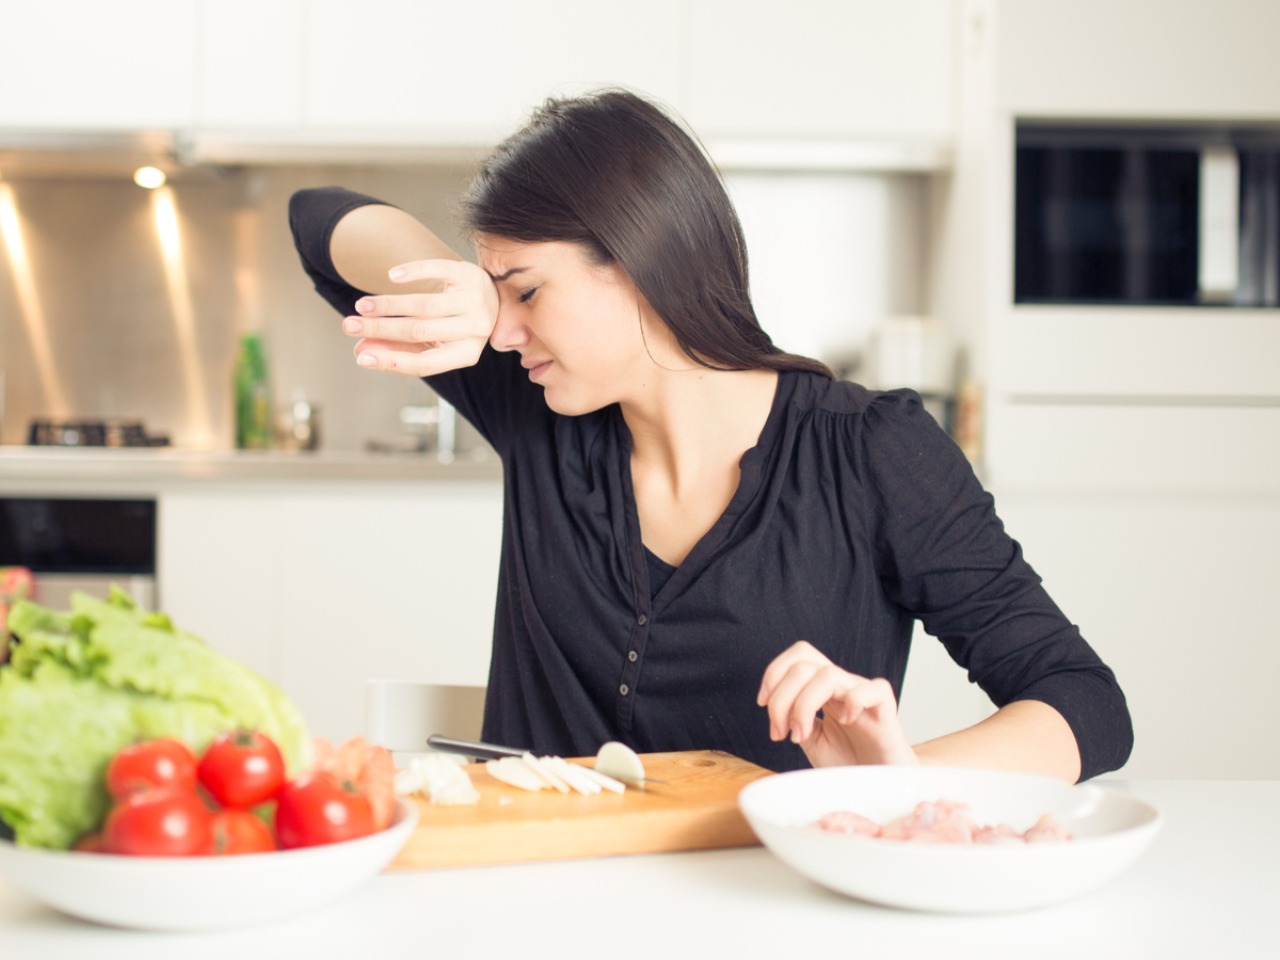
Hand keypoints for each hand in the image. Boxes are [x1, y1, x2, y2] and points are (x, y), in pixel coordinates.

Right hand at [342, 259, 498, 377]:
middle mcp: (475, 328)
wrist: (489, 297)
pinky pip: (438, 270)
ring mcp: (474, 300)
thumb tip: (362, 353)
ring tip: (362, 306)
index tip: (359, 357)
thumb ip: (399, 349)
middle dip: (379, 329)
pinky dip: (414, 272)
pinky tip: (391, 276)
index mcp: (466, 354)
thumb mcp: (435, 343)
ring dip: (388, 305)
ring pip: (424, 304)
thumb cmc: (453, 326)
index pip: (425, 364)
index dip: (391, 361)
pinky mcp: (468, 273)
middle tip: (350, 326)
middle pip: (419, 330)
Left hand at [756, 641, 917, 768]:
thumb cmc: (850, 762)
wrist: (881, 786)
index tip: (763, 704)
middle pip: (804, 664)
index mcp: (823, 690)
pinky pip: (873, 688)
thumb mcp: (812, 742)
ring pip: (828, 674)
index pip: (799, 657)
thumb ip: (795, 721)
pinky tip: (846, 722)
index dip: (774, 673)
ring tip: (801, 736)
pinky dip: (853, 701)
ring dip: (803, 705)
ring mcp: (863, 695)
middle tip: (781, 734)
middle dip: (781, 698)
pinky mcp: (885, 710)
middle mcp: (841, 686)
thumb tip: (776, 711)